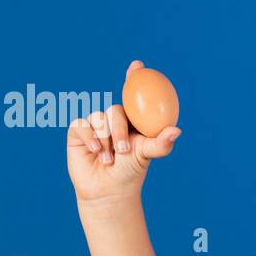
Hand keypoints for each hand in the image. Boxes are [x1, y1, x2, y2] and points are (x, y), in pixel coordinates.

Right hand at [67, 60, 181, 205]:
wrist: (108, 190)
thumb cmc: (130, 171)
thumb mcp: (146, 155)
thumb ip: (160, 143)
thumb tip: (176, 130)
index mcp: (133, 119)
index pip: (134, 94)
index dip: (134, 77)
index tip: (138, 65)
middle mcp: (113, 118)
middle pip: (115, 109)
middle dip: (120, 130)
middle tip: (123, 151)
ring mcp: (95, 124)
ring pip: (99, 118)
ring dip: (106, 140)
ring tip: (110, 159)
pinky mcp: (78, 131)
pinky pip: (82, 125)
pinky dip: (90, 138)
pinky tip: (96, 151)